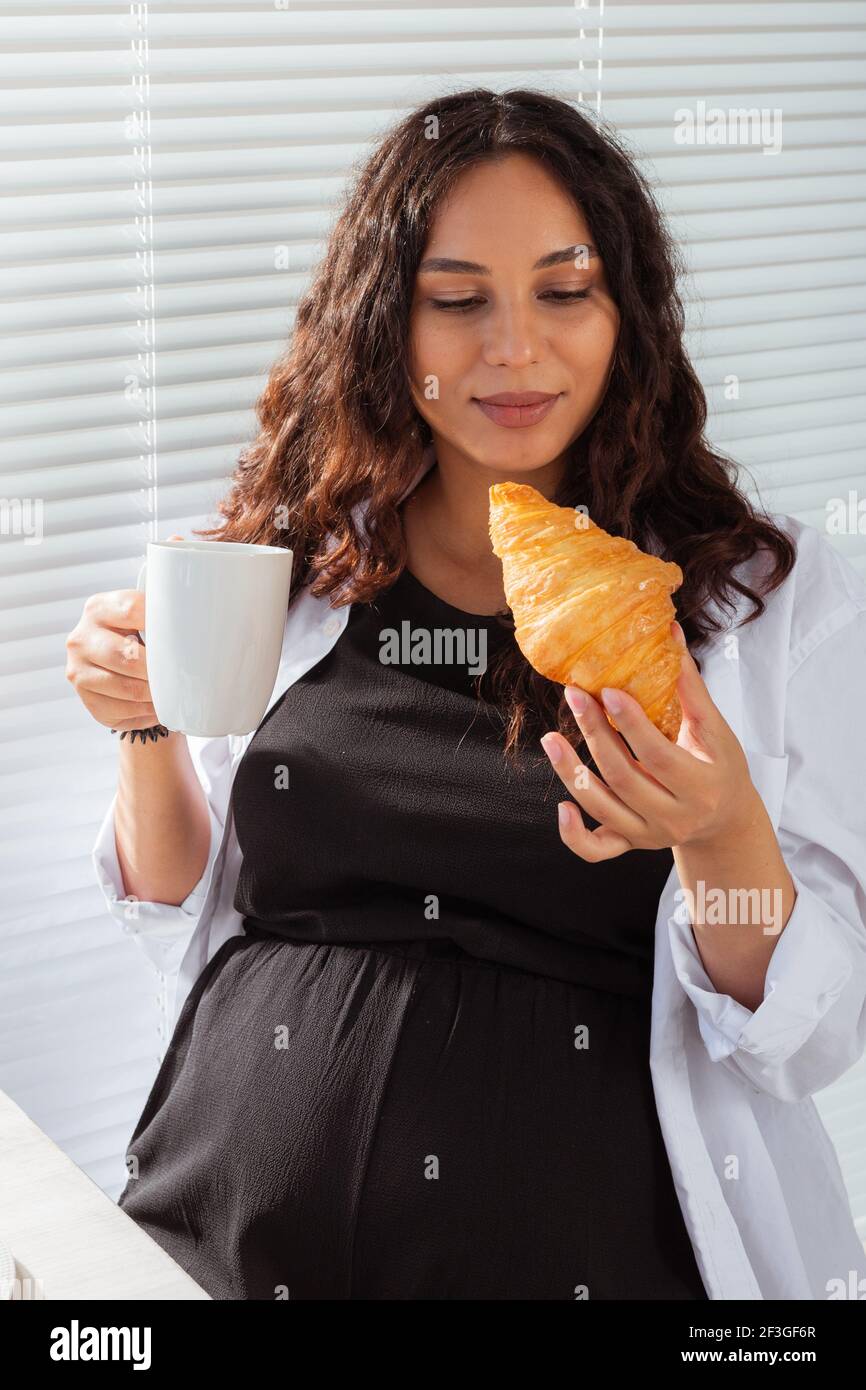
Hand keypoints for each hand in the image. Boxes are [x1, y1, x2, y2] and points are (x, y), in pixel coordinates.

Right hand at [64, 534, 183, 732]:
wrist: (124, 670)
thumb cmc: (145, 632)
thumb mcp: (153, 603)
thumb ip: (165, 575)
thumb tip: (178, 540)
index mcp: (100, 606)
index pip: (133, 609)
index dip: (162, 623)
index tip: (186, 633)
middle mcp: (81, 636)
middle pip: (129, 657)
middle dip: (162, 670)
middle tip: (186, 674)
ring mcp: (78, 671)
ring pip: (126, 690)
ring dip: (156, 696)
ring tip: (175, 692)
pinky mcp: (85, 702)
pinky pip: (121, 714)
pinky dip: (146, 715)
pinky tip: (157, 707)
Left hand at [540, 621, 761, 861]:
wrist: (724, 819)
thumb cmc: (720, 766)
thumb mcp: (715, 729)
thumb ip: (690, 686)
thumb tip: (670, 633)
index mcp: (701, 786)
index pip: (659, 754)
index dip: (630, 723)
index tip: (607, 690)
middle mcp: (675, 818)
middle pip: (625, 778)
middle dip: (596, 736)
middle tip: (574, 698)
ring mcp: (649, 835)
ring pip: (602, 808)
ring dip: (571, 772)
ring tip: (551, 738)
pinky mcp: (630, 844)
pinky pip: (595, 850)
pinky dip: (574, 835)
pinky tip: (561, 807)